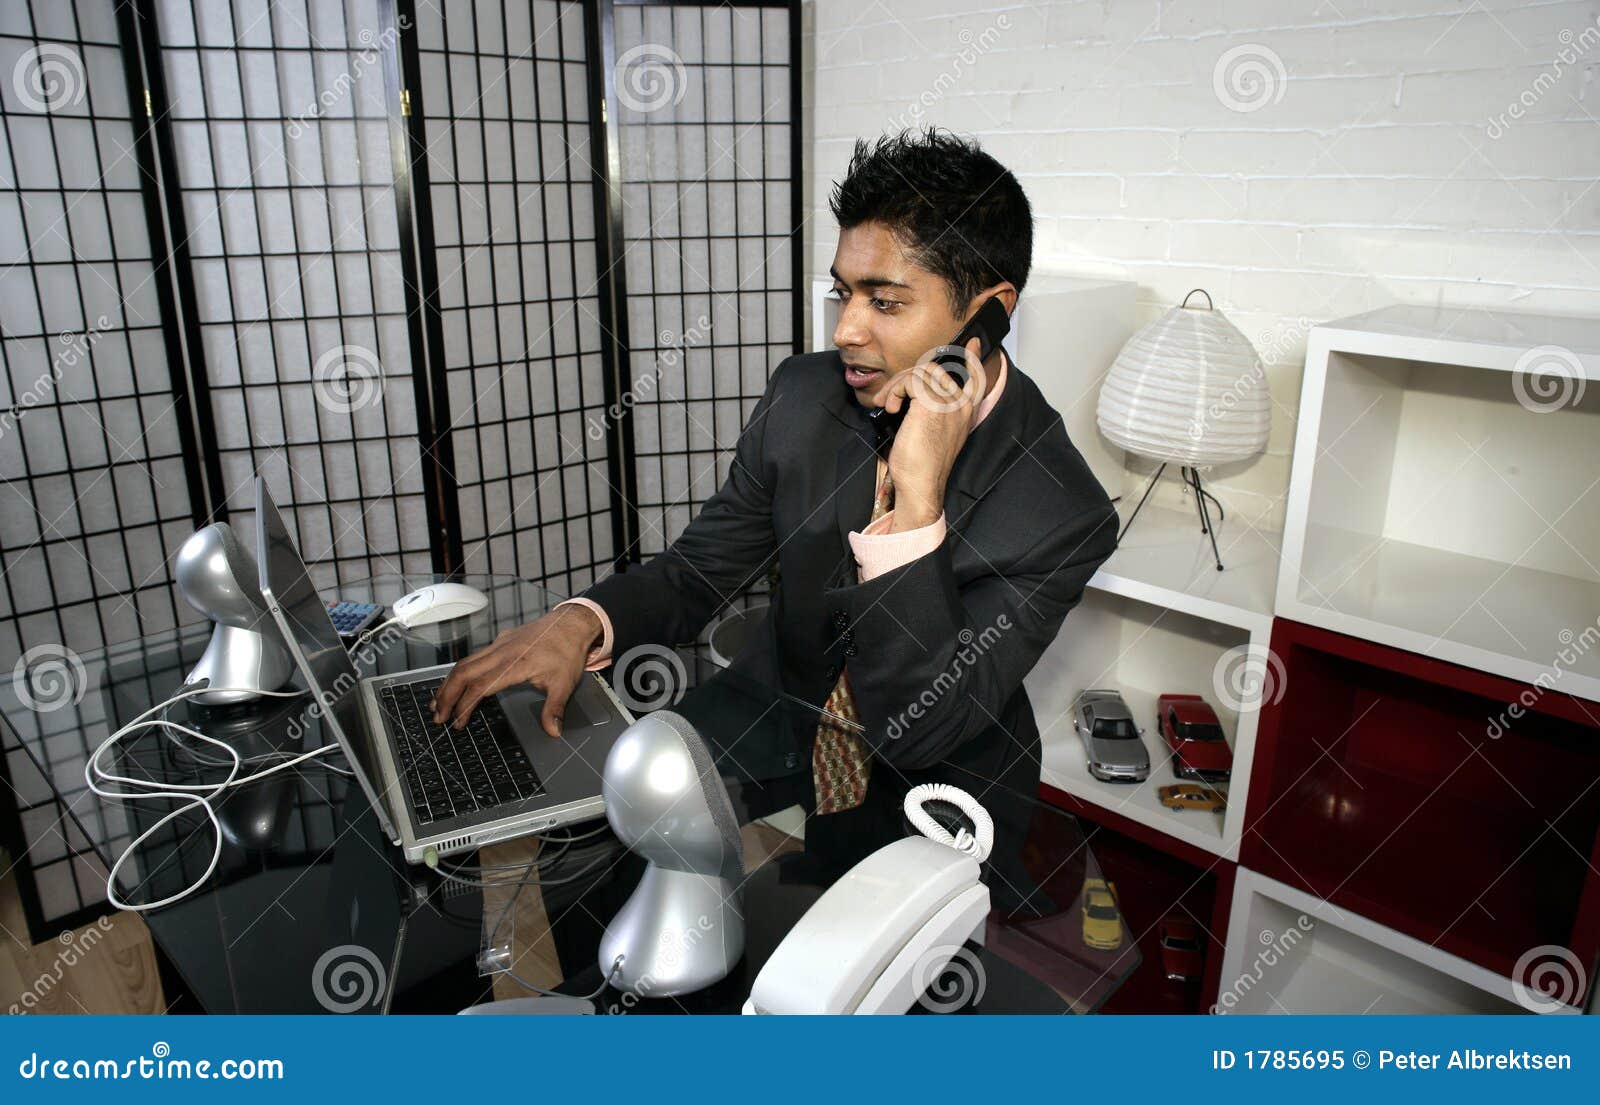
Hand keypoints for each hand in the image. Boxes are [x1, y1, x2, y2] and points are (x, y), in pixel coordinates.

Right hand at [429, 603, 602, 736]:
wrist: (572, 623)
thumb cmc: (567, 651)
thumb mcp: (565, 684)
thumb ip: (554, 709)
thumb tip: (553, 731)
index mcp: (515, 664)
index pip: (480, 686)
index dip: (465, 705)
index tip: (458, 722)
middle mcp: (502, 652)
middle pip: (463, 673)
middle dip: (446, 696)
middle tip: (438, 716)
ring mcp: (498, 645)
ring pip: (464, 663)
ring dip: (449, 684)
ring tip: (438, 703)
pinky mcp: (499, 642)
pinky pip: (473, 657)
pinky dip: (459, 672)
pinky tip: (456, 683)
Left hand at [879, 337, 986, 529]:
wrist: (920, 485)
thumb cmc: (922, 466)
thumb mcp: (932, 434)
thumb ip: (932, 413)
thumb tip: (913, 396)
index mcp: (966, 413)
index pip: (977, 379)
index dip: (974, 359)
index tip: (972, 343)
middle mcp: (962, 406)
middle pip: (935, 369)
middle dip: (907, 377)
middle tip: (890, 396)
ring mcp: (949, 403)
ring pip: (921, 371)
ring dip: (897, 384)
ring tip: (888, 404)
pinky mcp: (932, 404)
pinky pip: (911, 380)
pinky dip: (895, 390)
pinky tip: (891, 408)